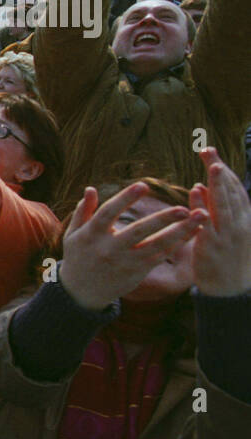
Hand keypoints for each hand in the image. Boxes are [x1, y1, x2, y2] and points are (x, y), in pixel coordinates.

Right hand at [57, 182, 204, 310]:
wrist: (81, 293)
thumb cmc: (78, 257)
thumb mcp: (73, 234)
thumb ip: (83, 211)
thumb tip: (91, 189)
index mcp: (91, 234)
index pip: (109, 213)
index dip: (125, 198)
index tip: (143, 185)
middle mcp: (109, 248)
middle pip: (139, 231)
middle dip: (163, 219)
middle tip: (184, 208)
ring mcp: (125, 261)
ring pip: (157, 245)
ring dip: (180, 231)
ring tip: (199, 217)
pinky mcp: (137, 271)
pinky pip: (161, 255)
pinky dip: (178, 243)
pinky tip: (192, 231)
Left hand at [189, 147, 250, 295]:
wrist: (231, 288)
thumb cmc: (224, 256)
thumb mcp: (225, 229)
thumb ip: (212, 208)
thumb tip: (197, 186)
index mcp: (244, 217)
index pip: (234, 188)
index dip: (224, 170)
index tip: (210, 152)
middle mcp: (239, 223)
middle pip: (230, 191)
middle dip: (219, 170)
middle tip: (208, 151)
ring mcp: (228, 234)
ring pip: (223, 204)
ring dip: (218, 184)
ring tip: (212, 166)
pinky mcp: (213, 245)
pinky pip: (207, 222)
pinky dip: (201, 205)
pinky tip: (194, 192)